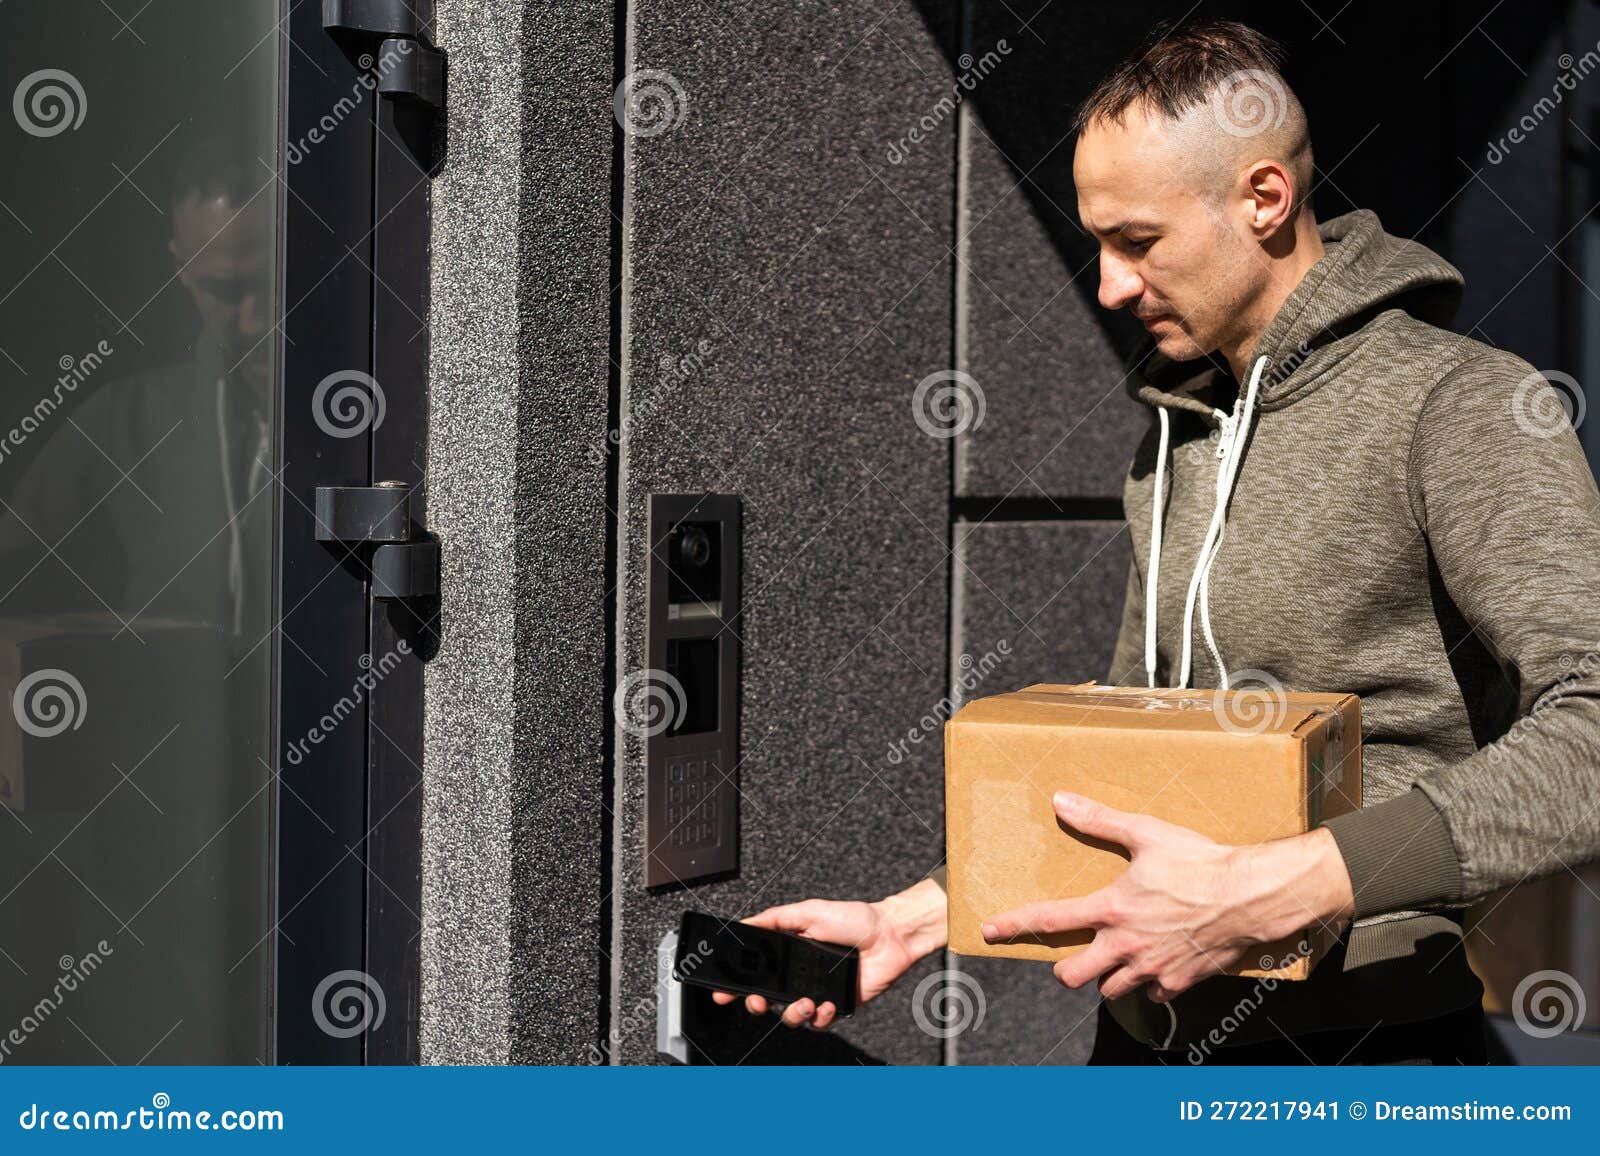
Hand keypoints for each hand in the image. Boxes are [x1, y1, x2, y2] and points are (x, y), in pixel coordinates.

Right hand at [711, 878, 947, 1028]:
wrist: (889, 935)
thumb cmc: (854, 919)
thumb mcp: (807, 912)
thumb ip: (774, 919)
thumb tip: (744, 923)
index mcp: (789, 953)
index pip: (756, 972)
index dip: (737, 984)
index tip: (722, 992)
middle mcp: (799, 975)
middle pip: (767, 999)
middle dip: (756, 1004)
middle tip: (757, 1001)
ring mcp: (817, 992)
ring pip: (790, 1016)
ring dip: (792, 1014)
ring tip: (804, 1002)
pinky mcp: (836, 1006)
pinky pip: (819, 1022)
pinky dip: (820, 1016)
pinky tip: (826, 1004)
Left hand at [980, 791, 1353, 1001]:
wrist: (1248, 896)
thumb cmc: (1199, 862)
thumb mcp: (1146, 833)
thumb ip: (1099, 821)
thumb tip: (1061, 801)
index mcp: (1110, 909)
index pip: (1049, 919)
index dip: (1014, 924)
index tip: (988, 930)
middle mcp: (1125, 945)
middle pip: (1073, 975)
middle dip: (1067, 968)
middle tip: (1072, 956)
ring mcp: (1152, 968)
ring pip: (1111, 990)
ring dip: (1108, 978)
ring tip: (1115, 959)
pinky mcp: (1180, 981)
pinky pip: (1153, 994)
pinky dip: (1149, 985)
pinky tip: (1154, 966)